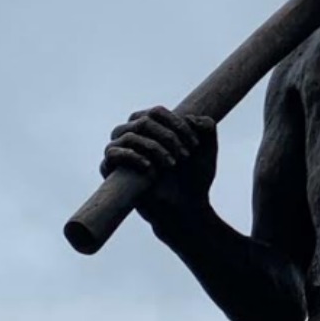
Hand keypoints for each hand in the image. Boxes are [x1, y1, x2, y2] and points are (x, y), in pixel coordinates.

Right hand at [101, 106, 217, 224]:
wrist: (186, 208)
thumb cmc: (195, 177)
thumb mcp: (208, 148)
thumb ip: (207, 125)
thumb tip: (190, 117)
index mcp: (154, 128)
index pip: (157, 112)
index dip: (177, 123)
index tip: (195, 144)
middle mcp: (135, 136)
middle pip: (142, 120)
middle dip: (168, 135)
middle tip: (185, 155)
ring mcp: (122, 153)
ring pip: (128, 135)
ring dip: (154, 147)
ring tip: (171, 164)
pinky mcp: (112, 172)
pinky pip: (112, 153)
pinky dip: (131, 156)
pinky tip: (149, 166)